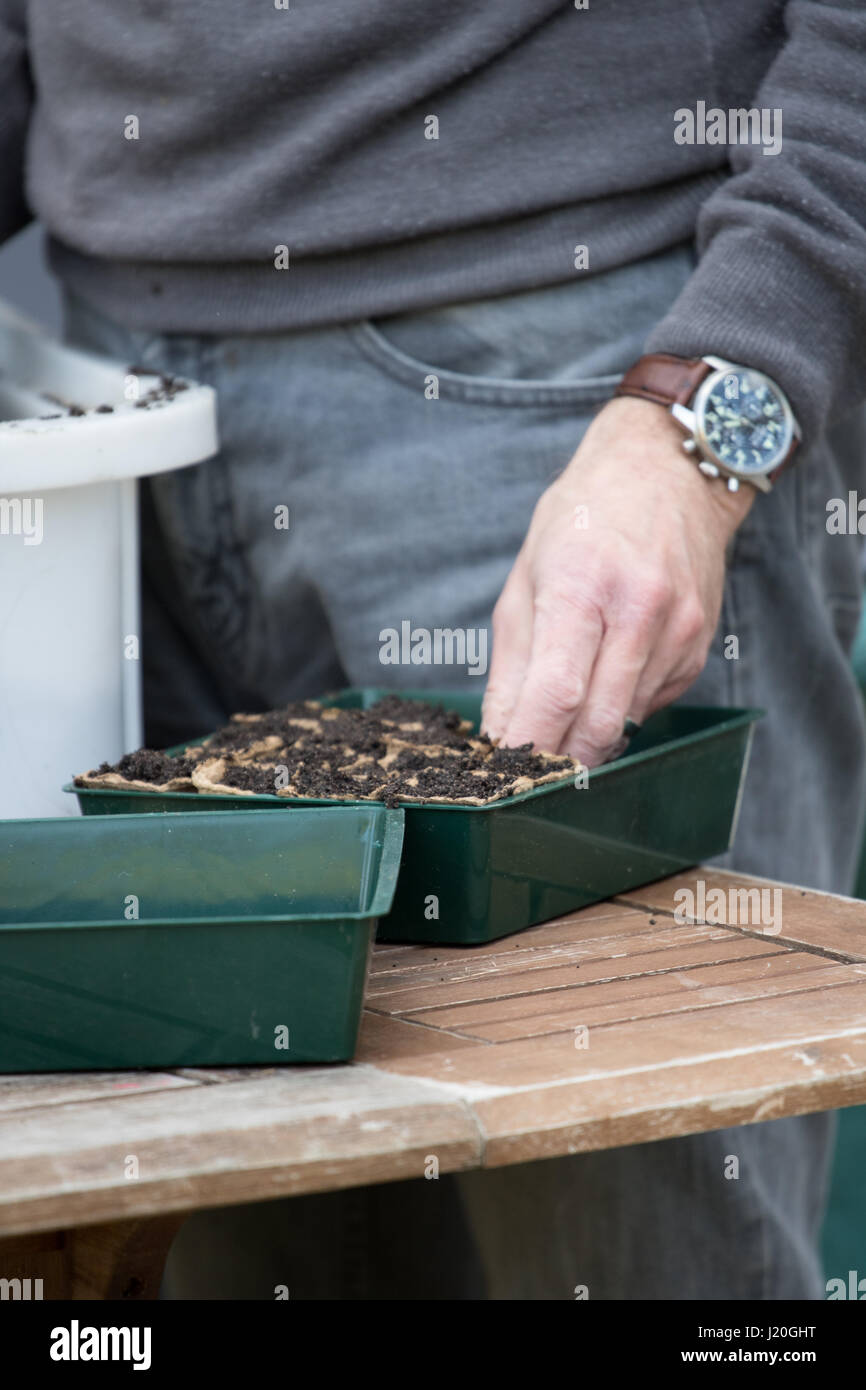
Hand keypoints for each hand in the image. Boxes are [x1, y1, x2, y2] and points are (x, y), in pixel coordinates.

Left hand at [482, 396, 753, 765]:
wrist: (666, 472)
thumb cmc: (582, 519)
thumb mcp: (525, 579)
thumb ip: (513, 667)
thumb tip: (500, 736)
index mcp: (584, 587)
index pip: (558, 694)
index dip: (529, 746)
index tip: (503, 775)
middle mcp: (641, 612)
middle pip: (598, 725)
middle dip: (557, 761)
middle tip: (525, 773)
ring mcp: (678, 632)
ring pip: (627, 724)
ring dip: (587, 739)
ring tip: (558, 721)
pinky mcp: (698, 648)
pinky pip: (650, 705)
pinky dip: (619, 710)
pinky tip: (604, 678)